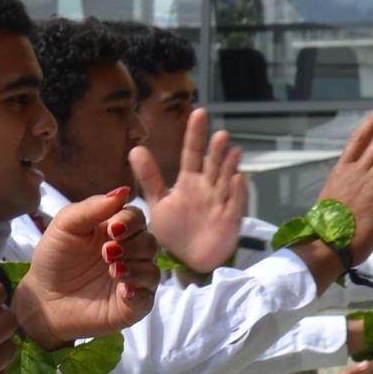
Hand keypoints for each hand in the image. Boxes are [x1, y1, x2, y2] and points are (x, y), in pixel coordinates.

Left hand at [13, 191, 158, 346]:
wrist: (41, 299)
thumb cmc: (54, 259)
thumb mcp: (66, 226)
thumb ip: (92, 207)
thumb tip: (124, 190)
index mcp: (116, 230)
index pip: (137, 218)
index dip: (130, 221)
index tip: (112, 229)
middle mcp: (129, 253)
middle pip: (150, 242)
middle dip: (132, 245)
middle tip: (106, 253)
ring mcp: (132, 280)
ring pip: (152, 269)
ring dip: (135, 267)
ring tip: (112, 270)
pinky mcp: (131, 305)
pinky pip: (146, 297)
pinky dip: (137, 291)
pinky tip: (122, 289)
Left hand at [131, 110, 244, 273]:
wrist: (189, 262)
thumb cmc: (177, 231)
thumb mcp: (158, 203)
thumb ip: (149, 178)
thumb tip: (135, 148)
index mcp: (189, 182)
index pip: (192, 153)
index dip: (195, 134)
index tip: (199, 111)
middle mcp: (207, 188)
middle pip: (212, 164)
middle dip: (217, 151)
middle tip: (220, 135)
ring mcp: (221, 203)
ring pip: (226, 180)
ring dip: (229, 166)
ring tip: (231, 150)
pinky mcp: (230, 221)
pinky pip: (234, 205)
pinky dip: (237, 192)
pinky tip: (237, 178)